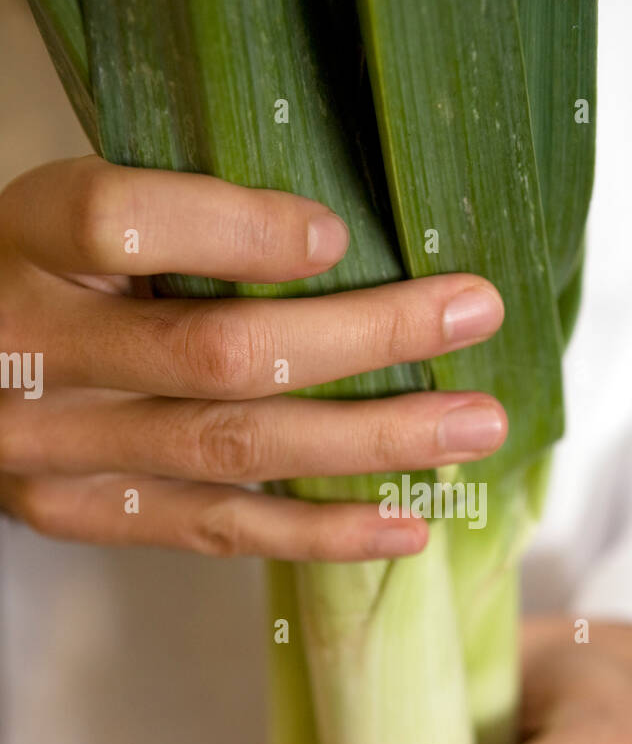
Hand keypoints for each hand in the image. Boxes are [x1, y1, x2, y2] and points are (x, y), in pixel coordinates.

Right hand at [0, 155, 505, 557]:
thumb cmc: (36, 271)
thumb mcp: (76, 210)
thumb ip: (175, 215)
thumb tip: (339, 241)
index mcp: (28, 238)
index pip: (123, 225)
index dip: (239, 232)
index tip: (337, 235)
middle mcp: (33, 349)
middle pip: (216, 352)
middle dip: (364, 337)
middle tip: (474, 314)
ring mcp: (58, 448)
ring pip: (234, 449)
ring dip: (369, 441)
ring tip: (473, 427)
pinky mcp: (83, 515)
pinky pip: (215, 530)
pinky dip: (319, 533)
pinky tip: (405, 526)